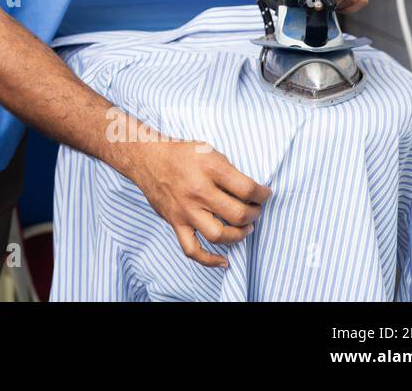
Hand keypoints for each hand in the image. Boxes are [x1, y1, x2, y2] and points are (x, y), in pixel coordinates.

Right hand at [126, 137, 271, 268]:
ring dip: (239, 235)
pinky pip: (192, 249)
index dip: (263, 195)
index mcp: (209, 168)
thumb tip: (249, 193)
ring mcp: (186, 210)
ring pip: (219, 235)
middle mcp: (198, 191)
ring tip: (244, 228)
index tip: (265, 195)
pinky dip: (209, 260)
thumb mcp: (209, 151)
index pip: (248, 189)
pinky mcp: (175, 222)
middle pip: (238, 214)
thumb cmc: (180, 153)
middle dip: (254, 214)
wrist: (147, 157)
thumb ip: (229, 172)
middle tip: (254, 210)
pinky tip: (224, 261)